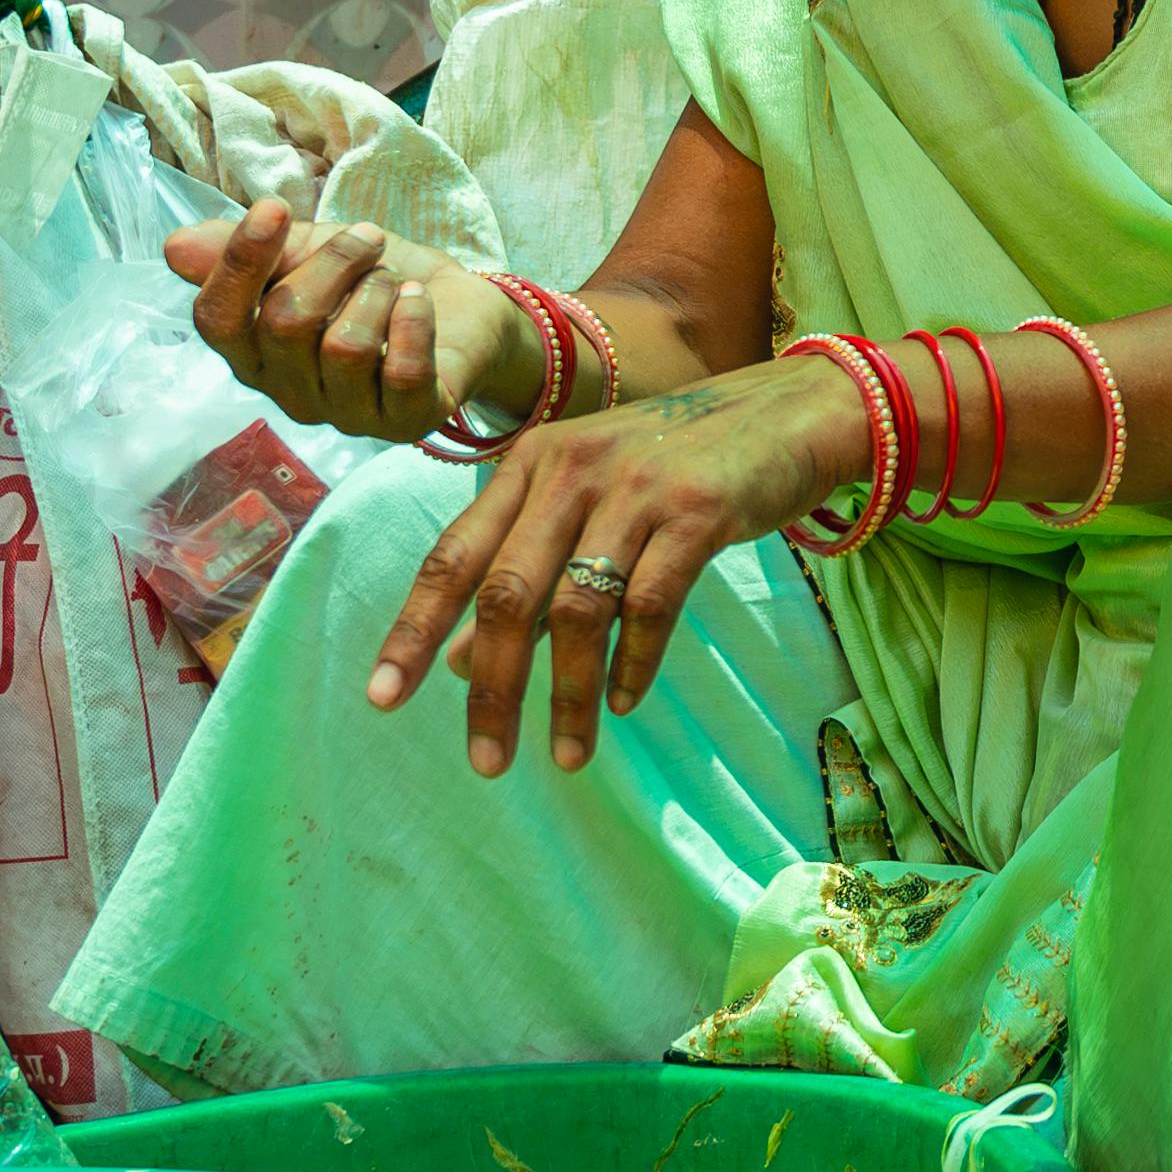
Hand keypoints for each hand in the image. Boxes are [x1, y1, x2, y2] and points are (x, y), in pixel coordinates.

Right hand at [166, 198, 537, 443]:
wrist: (461, 308)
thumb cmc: (371, 282)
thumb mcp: (308, 251)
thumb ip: (248, 251)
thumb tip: (174, 248)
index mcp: (254, 354)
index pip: (217, 319)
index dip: (239, 261)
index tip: (273, 207)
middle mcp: (291, 393)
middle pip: (285, 322)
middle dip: (330, 262)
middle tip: (366, 239)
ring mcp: (348, 414)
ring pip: (343, 346)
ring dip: (376, 290)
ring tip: (394, 281)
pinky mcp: (407, 420)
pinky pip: (401, 373)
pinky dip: (411, 324)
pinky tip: (417, 299)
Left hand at [366, 361, 870, 777]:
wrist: (788, 411)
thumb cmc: (678, 463)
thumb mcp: (587, 502)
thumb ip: (523, 568)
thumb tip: (454, 660)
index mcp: (529, 464)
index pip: (452, 555)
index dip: (413, 630)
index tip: (382, 699)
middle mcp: (570, 468)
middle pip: (506, 593)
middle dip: (491, 687)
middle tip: (487, 760)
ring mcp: (633, 487)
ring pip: (576, 610)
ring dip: (566, 695)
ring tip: (566, 756)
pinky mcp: (696, 510)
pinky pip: (650, 605)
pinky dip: (631, 665)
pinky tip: (623, 703)